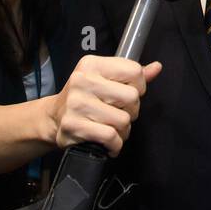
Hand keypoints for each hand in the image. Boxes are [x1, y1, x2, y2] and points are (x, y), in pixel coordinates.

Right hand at [46, 55, 161, 155]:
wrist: (53, 118)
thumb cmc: (85, 98)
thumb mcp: (105, 80)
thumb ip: (131, 75)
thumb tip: (157, 67)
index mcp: (92, 65)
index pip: (134, 71)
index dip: (138, 87)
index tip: (127, 95)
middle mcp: (82, 81)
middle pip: (132, 97)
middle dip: (131, 111)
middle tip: (118, 113)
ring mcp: (76, 104)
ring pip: (123, 121)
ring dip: (122, 130)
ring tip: (111, 127)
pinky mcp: (74, 126)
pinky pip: (111, 137)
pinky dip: (114, 144)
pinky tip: (107, 141)